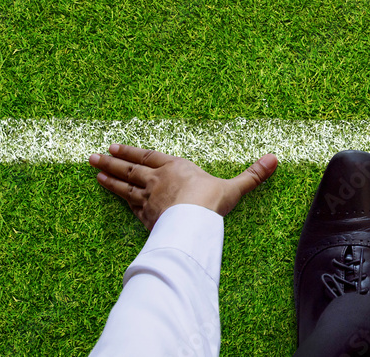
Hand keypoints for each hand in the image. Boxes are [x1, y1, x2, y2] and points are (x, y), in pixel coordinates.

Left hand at [88, 143, 278, 229]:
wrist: (193, 223)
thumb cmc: (210, 202)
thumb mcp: (234, 187)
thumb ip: (252, 174)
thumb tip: (275, 159)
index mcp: (175, 167)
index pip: (149, 157)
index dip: (132, 152)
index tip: (116, 147)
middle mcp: (157, 179)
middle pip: (130, 168)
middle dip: (112, 161)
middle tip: (94, 155)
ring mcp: (147, 198)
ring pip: (123, 185)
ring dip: (108, 177)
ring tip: (94, 170)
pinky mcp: (144, 215)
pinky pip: (126, 204)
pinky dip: (116, 198)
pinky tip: (109, 195)